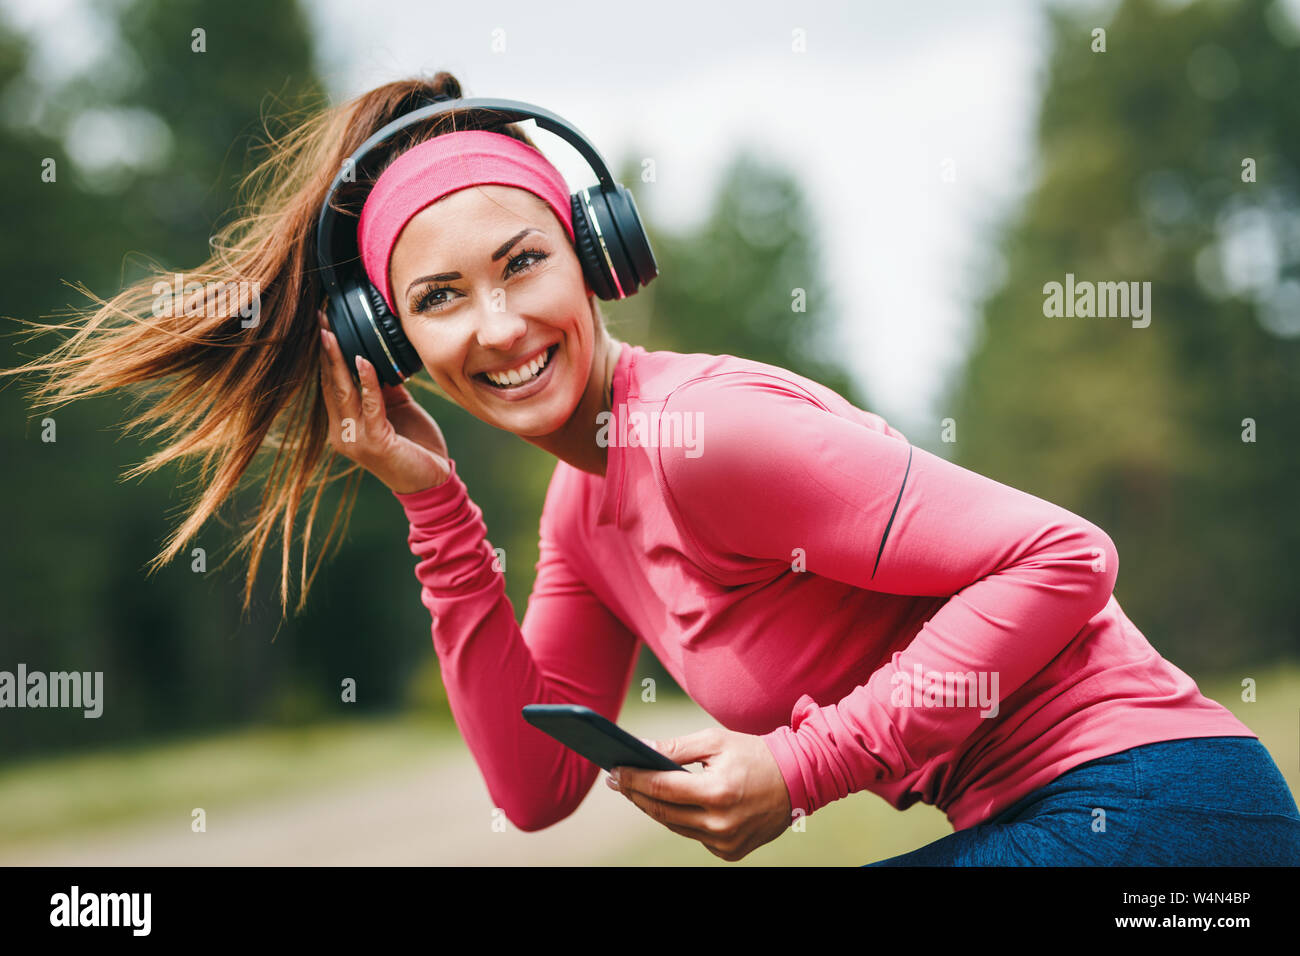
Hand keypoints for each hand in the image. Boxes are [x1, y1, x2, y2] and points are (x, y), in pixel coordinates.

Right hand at [317, 307, 449, 494]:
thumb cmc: (415, 445)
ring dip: (337, 360)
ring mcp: (356, 440)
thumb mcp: (398, 410)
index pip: (330, 384)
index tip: (323, 326)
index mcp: (345, 424)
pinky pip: (370, 406)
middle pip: (330, 385)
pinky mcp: (375, 443)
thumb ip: (384, 388)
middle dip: (325, 351)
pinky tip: (364, 361)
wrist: (434, 482)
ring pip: (342, 392)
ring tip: (331, 333)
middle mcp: (343, 433)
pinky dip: (367, 382)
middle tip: (319, 320)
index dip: (325, 355)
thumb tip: (377, 358)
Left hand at [606, 727, 792, 861]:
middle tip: (617, 779)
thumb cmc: (755, 754)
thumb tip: (640, 750)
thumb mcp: (715, 741)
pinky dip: (680, 820)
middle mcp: (721, 823)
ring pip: (675, 826)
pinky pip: (694, 836)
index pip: (662, 788)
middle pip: (663, 811)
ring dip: (654, 807)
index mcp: (718, 792)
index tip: (614, 770)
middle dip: (636, 794)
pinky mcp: (730, 852)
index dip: (633, 779)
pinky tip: (669, 803)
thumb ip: (676, 748)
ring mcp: (726, 842)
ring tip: (637, 789)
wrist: (798, 780)